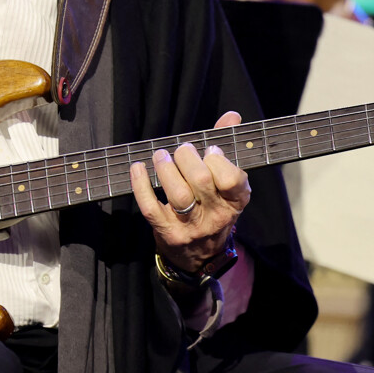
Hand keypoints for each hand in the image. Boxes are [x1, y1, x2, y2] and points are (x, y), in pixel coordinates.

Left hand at [129, 111, 249, 272]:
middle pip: (201, 180)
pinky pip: (150, 207)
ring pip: (179, 194)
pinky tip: (137, 167)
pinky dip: (140, 184)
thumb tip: (231, 116)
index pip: (232, 178)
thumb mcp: (227, 185)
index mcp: (235, 201)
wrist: (200, 256)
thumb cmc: (213, 208)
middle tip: (182, 150)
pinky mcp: (167, 232)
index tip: (208, 150)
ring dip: (166, 168)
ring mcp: (191, 226)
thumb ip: (227, 147)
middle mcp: (216, 216)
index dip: (217, 159)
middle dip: (187, 157)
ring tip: (161, 156)